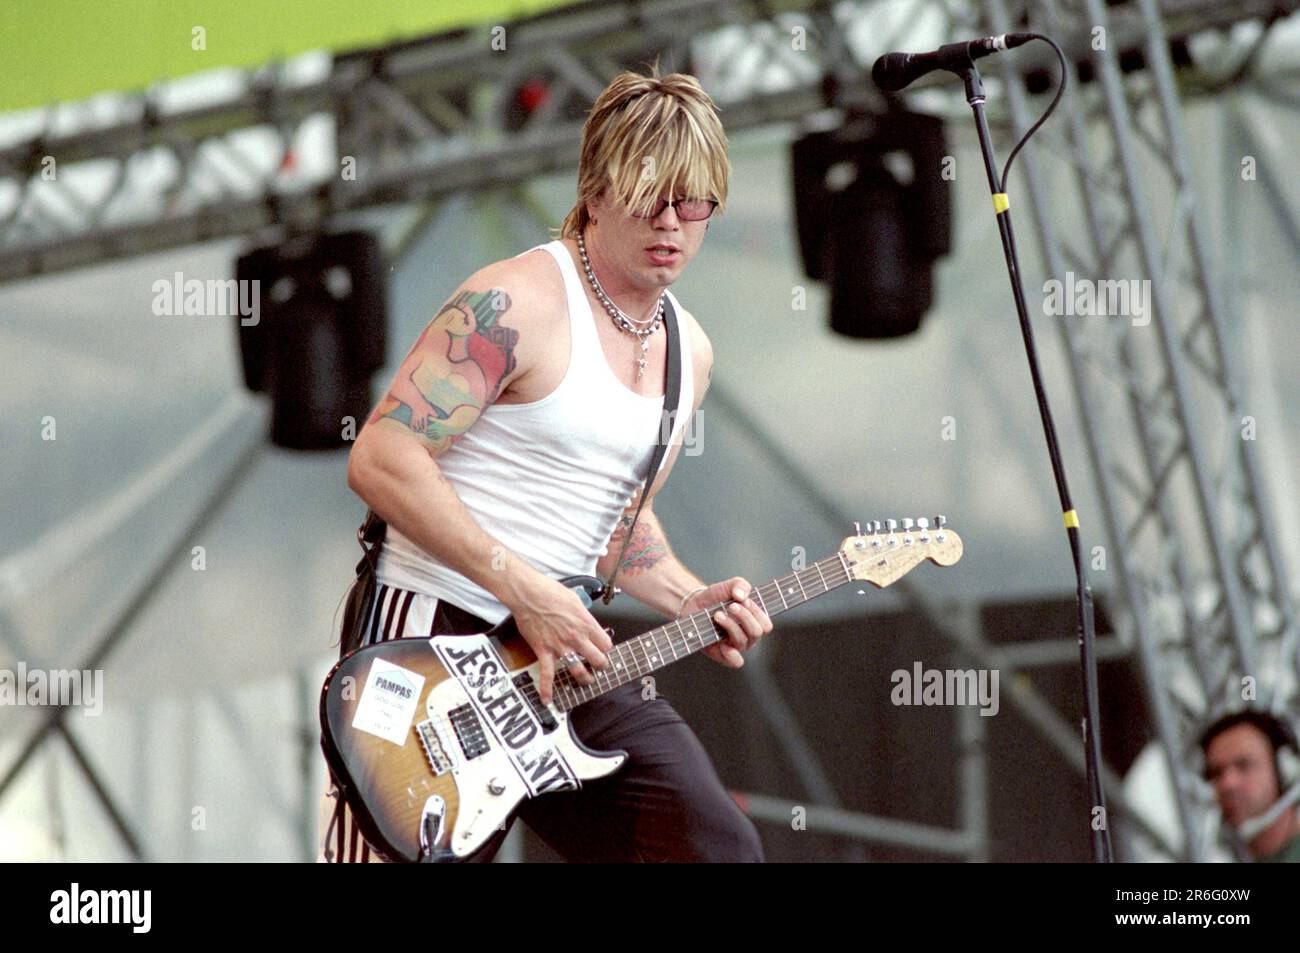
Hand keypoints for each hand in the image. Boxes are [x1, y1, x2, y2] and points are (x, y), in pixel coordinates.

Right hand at [409, 398, 437, 432]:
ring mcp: (415, 416)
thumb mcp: (430, 408)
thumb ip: (433, 413)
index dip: (425, 427)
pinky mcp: (412, 416)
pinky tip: (413, 429)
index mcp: (424, 415)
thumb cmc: (424, 405)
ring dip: (417, 428)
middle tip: (423, 432)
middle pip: (420, 424)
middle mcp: (419, 416)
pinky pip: (411, 422)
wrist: (417, 402)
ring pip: (415, 424)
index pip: (425, 423)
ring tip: (419, 430)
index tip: (425, 431)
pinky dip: (412, 426)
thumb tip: (438, 417)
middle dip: (421, 428)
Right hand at [504, 575, 612, 704]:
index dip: (606, 648)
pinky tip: (548, 699)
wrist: (529, 594)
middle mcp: (577, 638)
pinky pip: (547, 675)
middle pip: (598, 660)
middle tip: (599, 667)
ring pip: (579, 671)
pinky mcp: (544, 652)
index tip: (603, 649)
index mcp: (586, 624)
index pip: (606, 644)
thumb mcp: (575, 599)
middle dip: (601, 666)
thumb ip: (583, 614)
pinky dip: (546, 689)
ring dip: (584, 679)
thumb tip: (586, 620)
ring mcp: (561, 647)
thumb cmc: (550, 592)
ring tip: (587, 681)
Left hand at [680, 577, 772, 668]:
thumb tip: (741, 596)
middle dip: (744, 617)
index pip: (765, 624)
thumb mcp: (729, 586)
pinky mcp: (722, 654)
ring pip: (743, 642)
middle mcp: (747, 636)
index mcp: (754, 622)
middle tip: (731, 606)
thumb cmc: (716, 597)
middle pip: (756, 632)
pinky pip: (735, 661)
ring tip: (717, 615)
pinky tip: (723, 644)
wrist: (694, 604)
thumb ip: (740, 585)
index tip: (743, 601)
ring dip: (731, 625)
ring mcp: (735, 646)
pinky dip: (732, 654)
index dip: (756, 612)